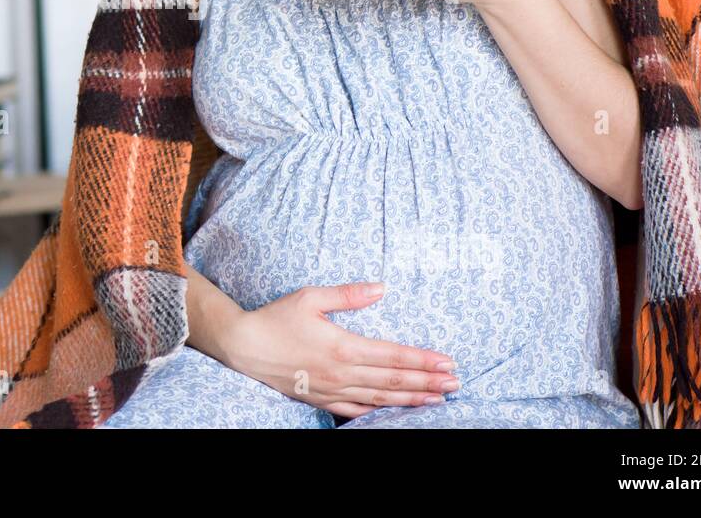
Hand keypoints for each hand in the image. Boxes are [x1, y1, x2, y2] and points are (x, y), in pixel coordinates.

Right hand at [221, 282, 461, 417]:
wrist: (244, 346)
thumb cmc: (276, 318)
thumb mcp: (310, 297)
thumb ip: (348, 295)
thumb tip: (381, 288)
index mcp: (342, 346)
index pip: (393, 356)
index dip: (423, 359)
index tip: (447, 361)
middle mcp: (342, 372)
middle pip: (394, 380)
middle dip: (428, 381)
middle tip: (456, 382)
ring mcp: (332, 390)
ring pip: (381, 399)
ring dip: (413, 399)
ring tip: (439, 398)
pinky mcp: (321, 399)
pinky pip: (357, 410)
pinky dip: (381, 412)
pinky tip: (399, 412)